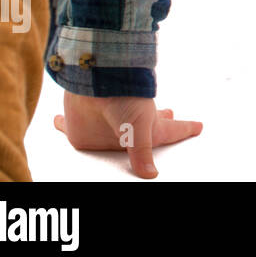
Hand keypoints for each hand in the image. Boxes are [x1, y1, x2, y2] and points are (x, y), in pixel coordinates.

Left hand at [54, 92, 201, 178]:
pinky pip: (65, 127)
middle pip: (143, 130)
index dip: (186, 128)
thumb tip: (151, 174)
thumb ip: (142, 154)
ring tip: (115, 132)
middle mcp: (127, 127)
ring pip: (109, 135)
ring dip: (114, 133)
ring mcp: (104, 127)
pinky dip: (60, 124)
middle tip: (168, 117)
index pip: (171, 130)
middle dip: (157, 123)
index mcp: (147, 126)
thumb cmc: (124, 97)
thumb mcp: (140, 129)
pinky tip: (57, 121)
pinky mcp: (79, 127)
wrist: (96, 81)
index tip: (198, 126)